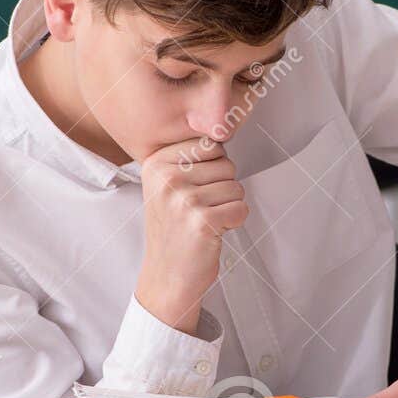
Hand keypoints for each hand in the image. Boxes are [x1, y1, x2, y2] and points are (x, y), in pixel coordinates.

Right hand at [135, 139, 246, 335]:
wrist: (167, 277)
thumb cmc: (174, 229)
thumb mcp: (168, 185)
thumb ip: (190, 156)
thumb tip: (225, 120)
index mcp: (156, 162)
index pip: (210, 144)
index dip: (212, 169)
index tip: (192, 190)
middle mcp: (166, 178)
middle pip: (226, 163)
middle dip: (221, 188)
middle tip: (197, 211)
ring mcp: (183, 200)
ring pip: (236, 186)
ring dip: (228, 207)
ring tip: (203, 222)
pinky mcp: (202, 221)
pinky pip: (241, 208)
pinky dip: (234, 222)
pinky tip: (212, 233)